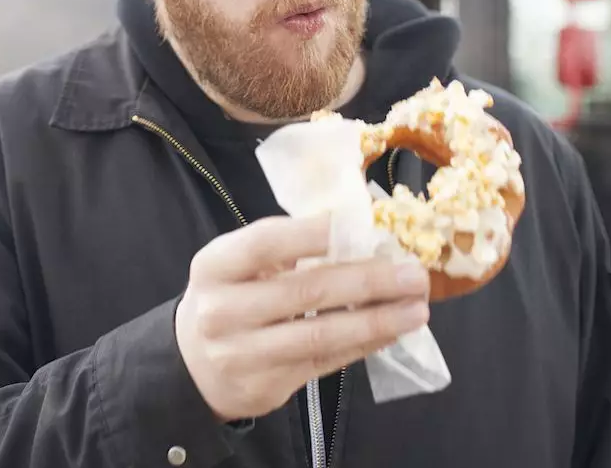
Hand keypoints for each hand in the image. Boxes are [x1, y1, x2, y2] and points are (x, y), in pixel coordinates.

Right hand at [175, 213, 430, 422]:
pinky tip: (392, 331)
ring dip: (377, 320)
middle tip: (413, 273)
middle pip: (304, 290)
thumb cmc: (229, 297)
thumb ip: (284, 247)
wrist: (193, 364)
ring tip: (417, 309)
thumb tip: (358, 230)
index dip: (313, 233)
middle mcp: (223, 310)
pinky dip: (364, 345)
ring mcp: (243, 353)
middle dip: (368, 280)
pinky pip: (325, 361)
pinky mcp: (267, 385)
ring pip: (321, 333)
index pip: (265, 244)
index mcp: (214, 267)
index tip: (364, 225)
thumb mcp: (237, 265)